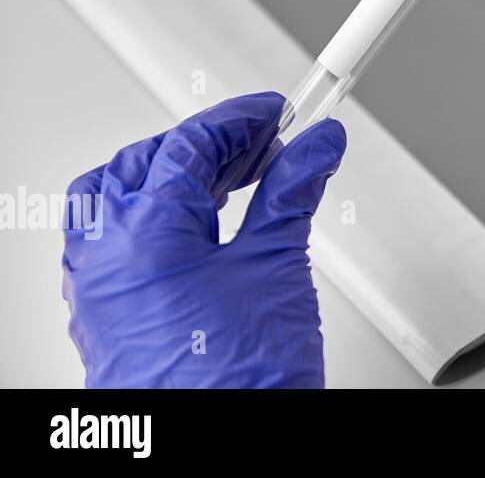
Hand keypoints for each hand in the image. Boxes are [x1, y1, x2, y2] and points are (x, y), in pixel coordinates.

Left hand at [62, 92, 345, 387]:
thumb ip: (292, 194)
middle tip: (260, 140)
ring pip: (114, 202)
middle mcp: (104, 258)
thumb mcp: (277, 266)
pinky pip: (111, 245)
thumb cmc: (236, 383)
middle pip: (144, 164)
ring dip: (169, 177)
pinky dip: (152, 220)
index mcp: (142, 232)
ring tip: (231, 177)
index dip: (239, 118)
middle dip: (203, 143)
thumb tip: (314, 147)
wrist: (223, 456)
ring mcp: (98, 292)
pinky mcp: (107, 321)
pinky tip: (195, 227)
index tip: (276, 111)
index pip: (188, 143)